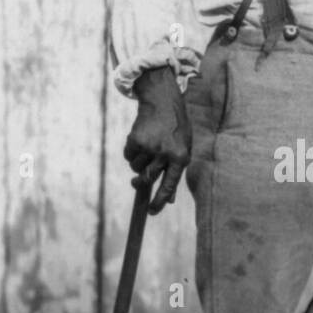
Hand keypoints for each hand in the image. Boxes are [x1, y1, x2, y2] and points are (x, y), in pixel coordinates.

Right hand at [124, 67, 192, 213]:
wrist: (163, 101)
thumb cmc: (176, 128)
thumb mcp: (184, 148)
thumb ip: (176, 172)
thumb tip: (168, 199)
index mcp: (181, 157)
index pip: (169, 186)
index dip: (160, 201)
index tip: (152, 211)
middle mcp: (166, 153)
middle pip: (148, 179)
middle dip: (140, 183)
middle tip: (136, 183)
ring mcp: (150, 146)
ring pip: (136, 167)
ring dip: (138, 163)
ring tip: (146, 148)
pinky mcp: (136, 139)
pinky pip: (128, 156)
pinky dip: (131, 152)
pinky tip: (139, 140)